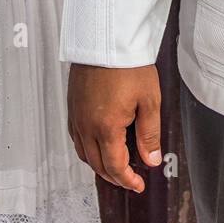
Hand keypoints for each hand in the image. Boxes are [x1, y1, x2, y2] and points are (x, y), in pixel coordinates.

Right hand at [67, 63, 161, 192]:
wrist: (106, 38)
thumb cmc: (128, 65)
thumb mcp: (148, 101)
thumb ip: (149, 135)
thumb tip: (151, 160)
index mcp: (106, 128)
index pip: (115, 167)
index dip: (128, 180)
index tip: (139, 185)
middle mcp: (86, 126)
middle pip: (97, 164)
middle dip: (114, 176)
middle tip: (130, 178)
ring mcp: (76, 116)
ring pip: (84, 153)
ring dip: (99, 164)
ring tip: (116, 164)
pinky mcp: (72, 105)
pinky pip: (76, 137)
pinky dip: (87, 148)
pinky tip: (99, 143)